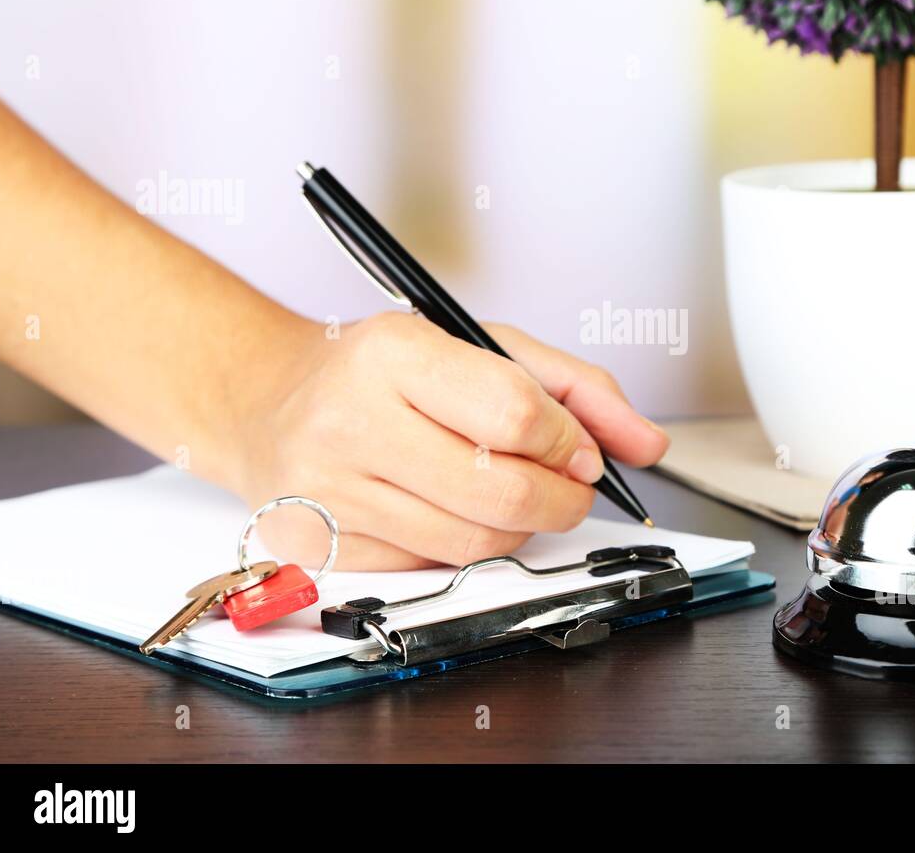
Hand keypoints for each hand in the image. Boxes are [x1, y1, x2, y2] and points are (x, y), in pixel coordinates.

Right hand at [234, 312, 669, 569]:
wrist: (267, 400)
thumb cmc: (383, 369)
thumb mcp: (479, 345)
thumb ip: (575, 387)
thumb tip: (647, 444)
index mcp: (394, 354)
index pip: (514, 414)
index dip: (567, 441)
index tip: (579, 449)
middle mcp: (350, 422)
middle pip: (500, 493)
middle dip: (561, 498)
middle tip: (568, 486)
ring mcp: (327, 493)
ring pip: (472, 544)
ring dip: (519, 528)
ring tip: (513, 494)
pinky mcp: (317, 546)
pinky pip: (429, 569)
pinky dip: (462, 547)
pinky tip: (449, 510)